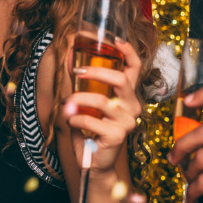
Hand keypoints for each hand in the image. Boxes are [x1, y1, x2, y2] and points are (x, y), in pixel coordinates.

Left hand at [65, 39, 141, 173]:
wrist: (94, 162)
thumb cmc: (91, 130)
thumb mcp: (87, 103)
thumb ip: (82, 83)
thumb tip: (69, 57)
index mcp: (128, 95)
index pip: (135, 68)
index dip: (128, 51)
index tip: (114, 40)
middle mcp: (132, 106)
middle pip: (120, 80)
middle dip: (96, 71)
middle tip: (77, 71)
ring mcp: (127, 122)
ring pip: (102, 101)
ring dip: (78, 99)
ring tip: (67, 104)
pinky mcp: (117, 136)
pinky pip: (91, 121)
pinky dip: (75, 119)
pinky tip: (71, 121)